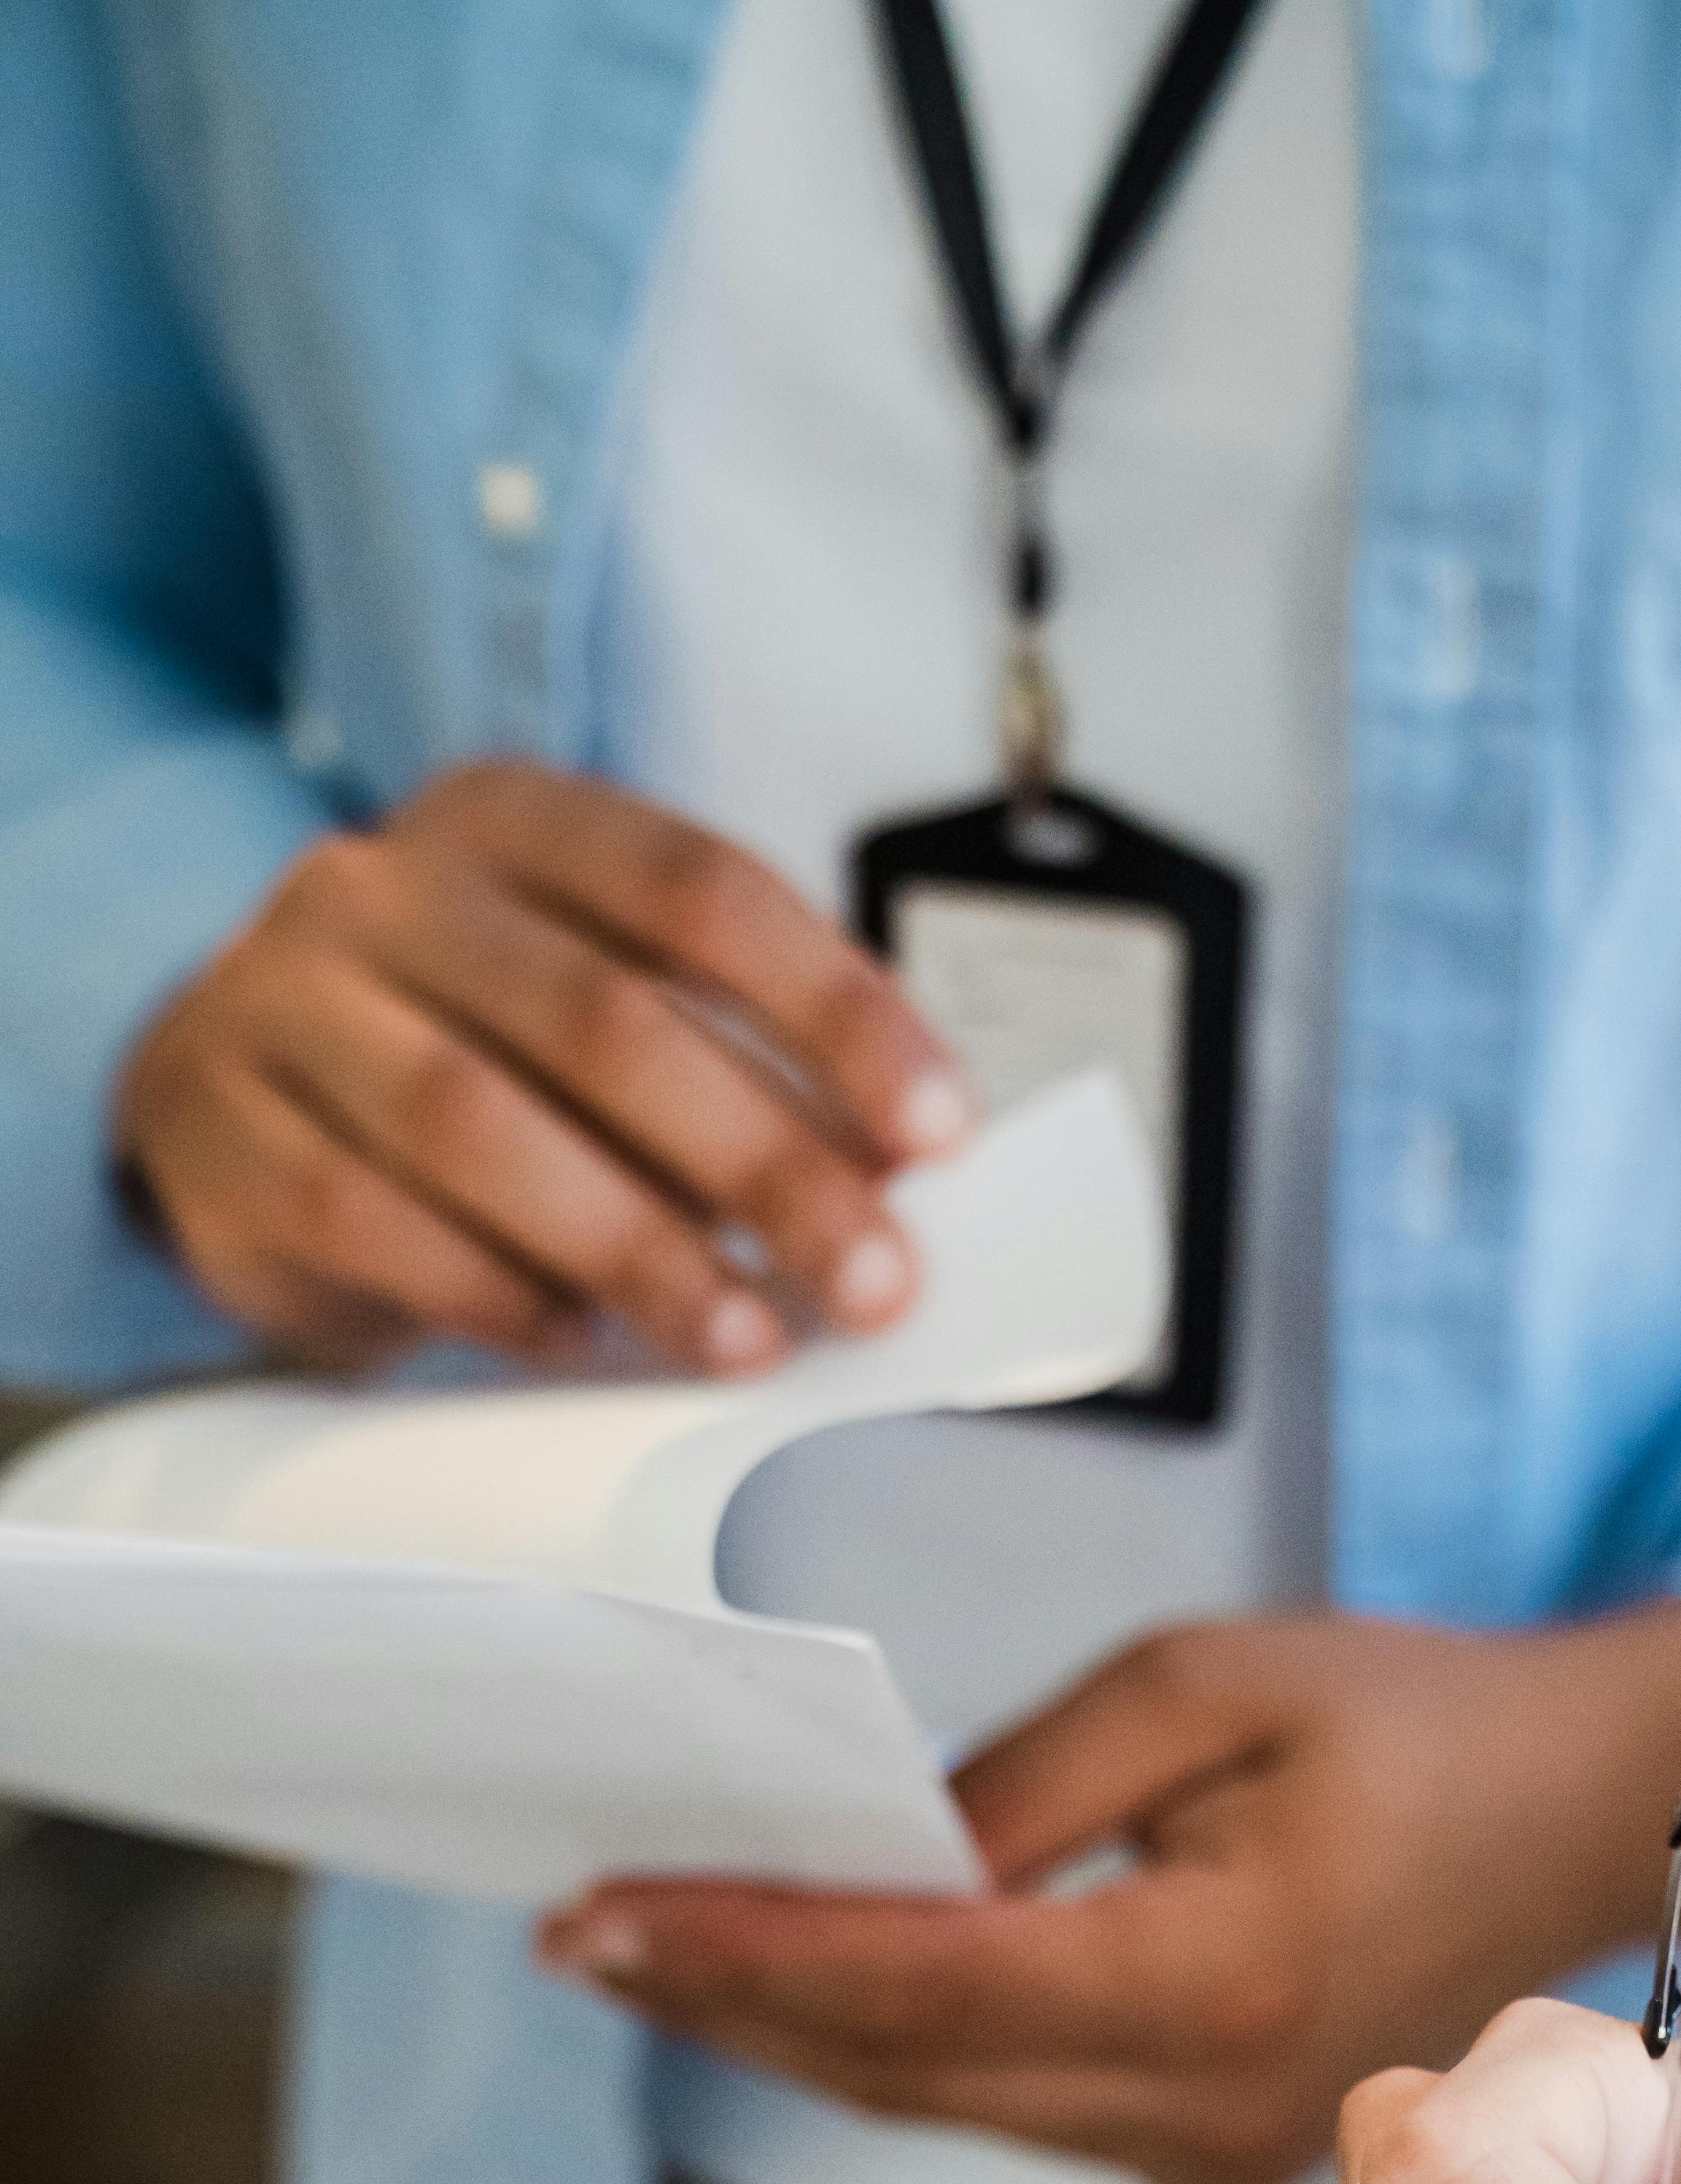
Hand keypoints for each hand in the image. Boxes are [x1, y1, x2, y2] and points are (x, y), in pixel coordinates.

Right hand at [114, 758, 971, 1373]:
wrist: (224, 1098)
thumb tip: (894, 1175)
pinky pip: (372, 1221)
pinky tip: (577, 1341)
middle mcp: (383, 887)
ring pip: (482, 1125)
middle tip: (873, 1278)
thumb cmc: (463, 1056)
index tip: (940, 1131)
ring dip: (639, 1247)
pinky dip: (494, 1291)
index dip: (833, 1010)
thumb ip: (734, 1063)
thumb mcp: (592, 1014)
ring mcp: (283, 1003)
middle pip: (605, 1021)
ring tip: (745, 1339)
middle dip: (763, 1163)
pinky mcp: (218, 1135)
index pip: (699, 889)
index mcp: (509, 822)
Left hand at [538, 1599, 1680, 2183]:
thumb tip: (863, 1861)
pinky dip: (898, 2046)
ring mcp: (1207, 2148)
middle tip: (582, 1928)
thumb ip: (1022, 1785)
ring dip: (792, 2031)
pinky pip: (1010, 2108)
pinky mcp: (1201, 2150)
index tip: (602, 1914)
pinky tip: (806, 1982)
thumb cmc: (1413, 1722)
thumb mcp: (1208, 1682)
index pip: (920, 1987)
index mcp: (1218, 1975)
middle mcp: (1205, 2098)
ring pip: (942, 2105)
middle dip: (728, 2002)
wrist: (1582, 1816)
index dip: (745, 1955)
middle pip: (903, 2072)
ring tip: (656, 1949)